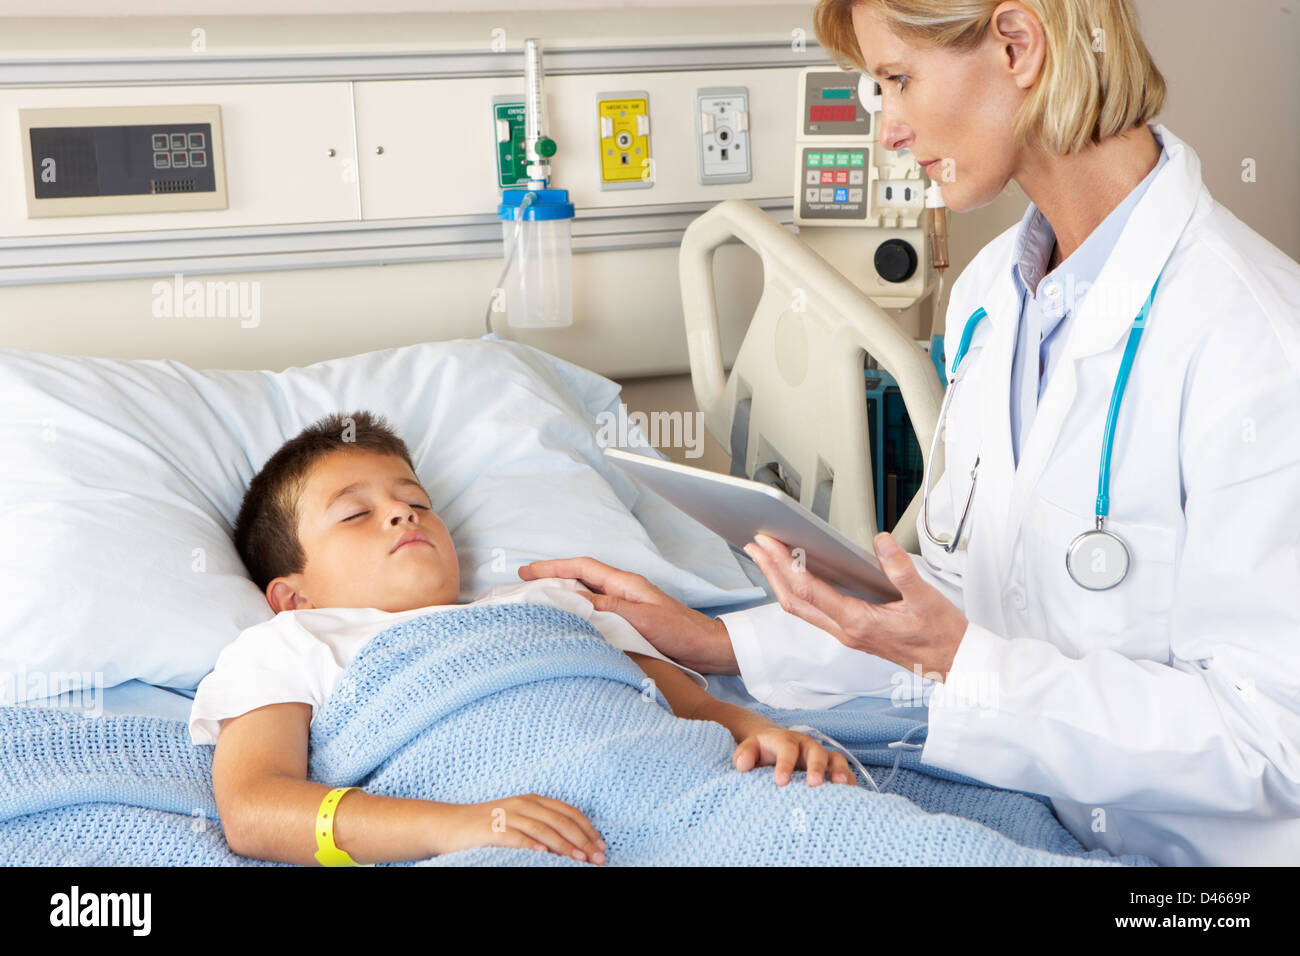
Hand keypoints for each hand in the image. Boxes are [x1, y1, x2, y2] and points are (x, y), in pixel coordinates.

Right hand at [429, 794, 606, 864]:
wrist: (449, 825)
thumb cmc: (487, 827)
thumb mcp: (519, 821)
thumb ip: (543, 828)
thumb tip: (574, 846)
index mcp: (534, 800)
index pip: (569, 813)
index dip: (588, 830)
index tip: (601, 847)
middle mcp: (524, 804)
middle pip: (560, 821)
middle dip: (582, 841)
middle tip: (597, 859)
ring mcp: (508, 815)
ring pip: (543, 829)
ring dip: (564, 845)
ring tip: (579, 859)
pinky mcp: (491, 829)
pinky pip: (515, 837)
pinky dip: (531, 845)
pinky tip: (544, 855)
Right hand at [518, 556, 739, 673]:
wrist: (708, 649)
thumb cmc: (681, 632)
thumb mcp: (641, 618)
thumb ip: (607, 607)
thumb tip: (573, 597)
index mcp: (625, 584)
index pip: (582, 568)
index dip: (553, 568)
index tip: (527, 572)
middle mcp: (623, 591)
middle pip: (580, 579)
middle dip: (551, 580)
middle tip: (524, 588)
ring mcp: (626, 607)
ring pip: (586, 597)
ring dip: (562, 597)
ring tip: (538, 605)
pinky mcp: (630, 623)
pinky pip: (596, 614)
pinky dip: (578, 616)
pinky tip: (568, 626)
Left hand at [732, 726, 856, 786]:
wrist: (775, 745)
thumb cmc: (762, 751)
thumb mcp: (749, 748)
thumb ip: (744, 754)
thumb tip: (742, 765)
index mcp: (785, 740)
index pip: (786, 749)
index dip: (785, 764)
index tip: (780, 782)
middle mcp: (806, 745)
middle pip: (815, 751)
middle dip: (816, 766)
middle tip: (814, 783)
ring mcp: (821, 755)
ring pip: (835, 758)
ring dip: (840, 771)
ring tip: (842, 786)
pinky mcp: (831, 767)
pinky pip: (844, 771)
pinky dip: (850, 781)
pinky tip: (852, 795)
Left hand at [743, 530, 967, 679]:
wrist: (952, 664)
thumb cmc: (940, 635)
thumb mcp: (927, 598)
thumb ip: (901, 569)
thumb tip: (881, 542)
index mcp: (859, 622)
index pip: (809, 591)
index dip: (784, 565)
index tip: (769, 543)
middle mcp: (846, 630)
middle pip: (794, 600)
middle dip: (771, 571)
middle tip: (754, 545)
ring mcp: (846, 633)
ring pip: (801, 608)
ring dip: (779, 581)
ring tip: (765, 556)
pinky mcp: (851, 631)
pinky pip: (813, 611)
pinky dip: (797, 590)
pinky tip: (794, 574)